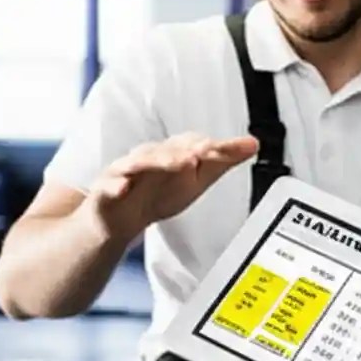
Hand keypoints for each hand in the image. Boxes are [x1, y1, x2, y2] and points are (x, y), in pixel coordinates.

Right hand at [88, 133, 258, 235]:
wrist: (120, 217)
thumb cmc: (160, 191)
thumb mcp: (197, 179)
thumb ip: (223, 161)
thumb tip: (254, 143)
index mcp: (173, 153)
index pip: (194, 145)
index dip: (212, 148)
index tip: (228, 149)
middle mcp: (151, 156)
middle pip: (168, 150)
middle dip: (186, 150)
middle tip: (203, 153)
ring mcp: (127, 171)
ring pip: (142, 162)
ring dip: (160, 161)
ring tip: (180, 163)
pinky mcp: (107, 190)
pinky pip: (111, 186)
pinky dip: (117, 185)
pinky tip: (123, 187)